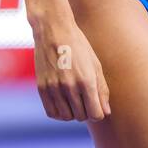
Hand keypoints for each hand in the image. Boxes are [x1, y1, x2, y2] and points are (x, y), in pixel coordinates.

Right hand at [30, 8, 110, 122]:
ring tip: (74, 99)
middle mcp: (70, 86)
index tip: (96, 104)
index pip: (96, 114)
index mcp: (87, 80)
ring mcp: (54, 88)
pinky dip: (59, 112)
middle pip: (81, 116)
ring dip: (72, 112)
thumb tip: (106, 112)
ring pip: (66, 117)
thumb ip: (102, 90)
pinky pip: (51, 112)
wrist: (53, 30)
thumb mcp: (95, 64)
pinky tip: (63, 102)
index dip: (98, 112)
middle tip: (85, 98)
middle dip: (86, 111)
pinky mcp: (42, 88)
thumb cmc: (78, 46)